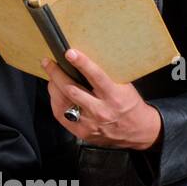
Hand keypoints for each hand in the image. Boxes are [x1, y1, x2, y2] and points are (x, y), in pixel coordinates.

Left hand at [42, 48, 162, 149]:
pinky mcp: (81, 132)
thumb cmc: (129, 105)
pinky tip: (55, 93)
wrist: (138, 131)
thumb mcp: (124, 87)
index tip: (69, 53)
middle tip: (48, 62)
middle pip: (71, 90)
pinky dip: (55, 101)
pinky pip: (61, 115)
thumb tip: (83, 60)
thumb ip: (104, 77)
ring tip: (51, 76)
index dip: (81, 63)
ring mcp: (90, 123)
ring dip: (53, 86)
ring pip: (62, 102)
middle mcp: (101, 110)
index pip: (96, 76)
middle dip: (56, 74)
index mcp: (114, 96)